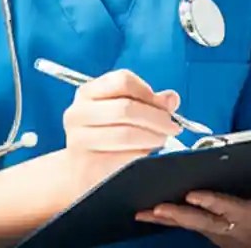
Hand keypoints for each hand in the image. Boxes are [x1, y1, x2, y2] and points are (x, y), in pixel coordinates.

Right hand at [61, 69, 181, 196]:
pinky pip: (124, 158)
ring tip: (161, 140)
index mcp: (87, 92)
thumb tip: (171, 99)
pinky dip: (143, 155)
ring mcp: (79, 139)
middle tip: (173, 127)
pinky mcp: (87, 165)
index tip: (164, 104)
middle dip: (157, 118)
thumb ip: (148, 102)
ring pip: (126, 133)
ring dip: (153, 137)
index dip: (148, 92)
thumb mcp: (122, 110)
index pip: (122, 80)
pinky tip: (147, 154)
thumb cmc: (106, 134)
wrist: (79, 169)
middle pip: (126, 108)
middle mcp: (78, 113)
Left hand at [135, 159, 250, 247]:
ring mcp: (224, 227)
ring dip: (176, 214)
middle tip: (194, 195)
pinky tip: (143, 211)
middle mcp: (246, 219)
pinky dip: (162, 218)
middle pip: (229, 210)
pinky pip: (182, 222)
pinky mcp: (207, 229)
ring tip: (156, 207)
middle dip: (212, 203)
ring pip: (198, 220)